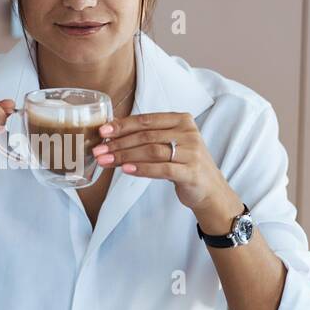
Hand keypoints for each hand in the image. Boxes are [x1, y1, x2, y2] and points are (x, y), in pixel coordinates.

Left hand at [93, 111, 239, 226]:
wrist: (210, 189)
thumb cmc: (183, 164)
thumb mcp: (169, 145)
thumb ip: (148, 137)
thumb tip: (111, 136)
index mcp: (182, 120)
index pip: (147, 120)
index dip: (123, 125)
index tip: (103, 131)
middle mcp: (189, 133)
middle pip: (146, 136)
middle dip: (119, 143)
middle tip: (99, 150)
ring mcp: (192, 152)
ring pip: (151, 151)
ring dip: (125, 156)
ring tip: (106, 161)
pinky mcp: (191, 172)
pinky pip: (162, 169)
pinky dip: (142, 169)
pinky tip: (126, 170)